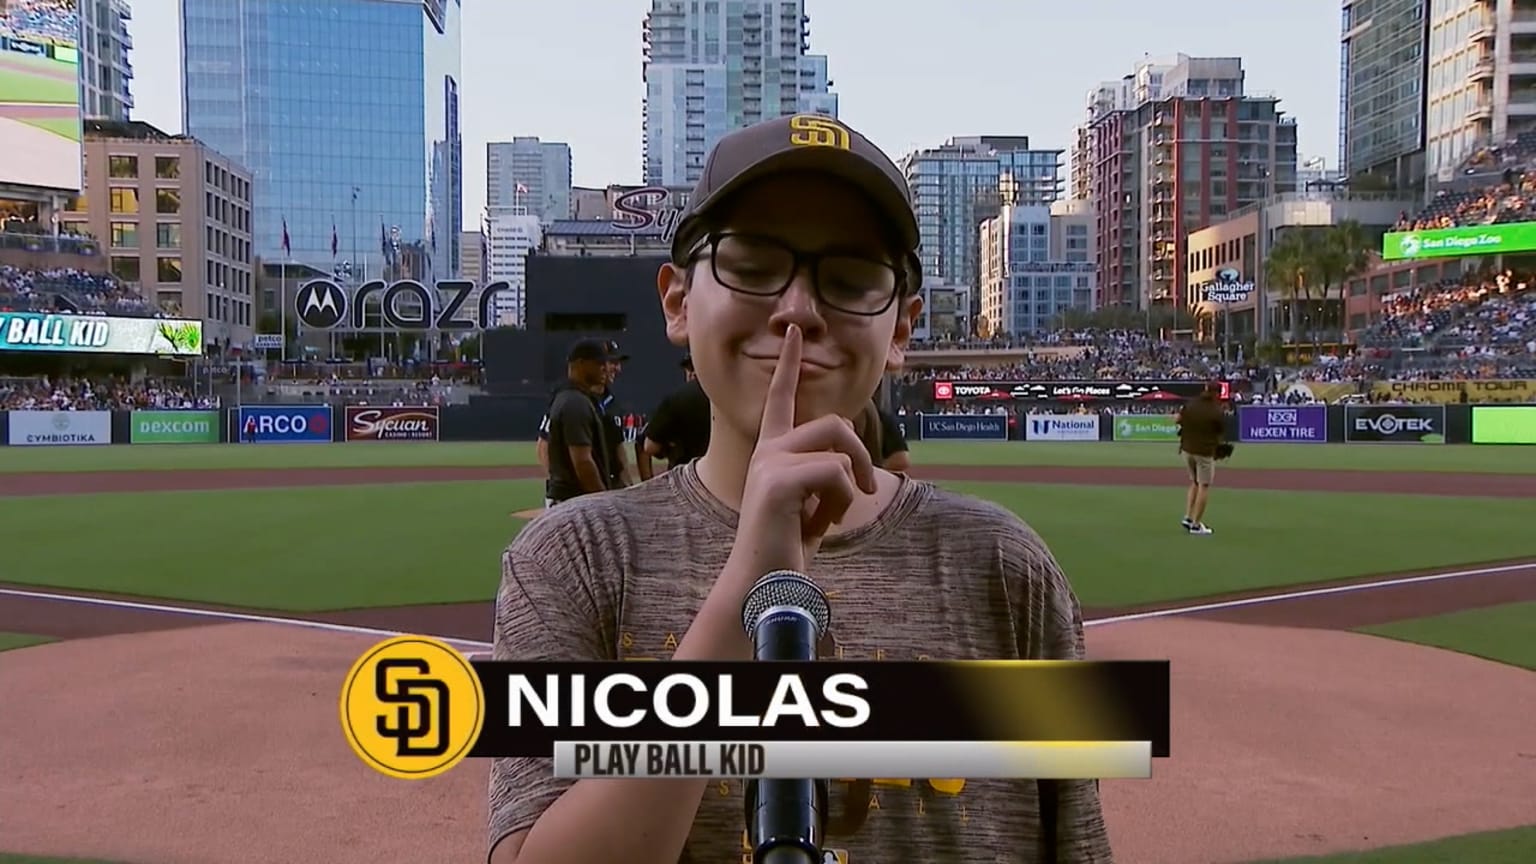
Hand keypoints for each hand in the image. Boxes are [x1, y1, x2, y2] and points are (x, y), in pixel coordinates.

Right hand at [732, 325, 878, 574]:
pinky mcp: (777, 481)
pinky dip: (841, 501)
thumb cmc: (787, 546)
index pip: (781, 397)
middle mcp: (767, 450)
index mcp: (772, 451)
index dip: (789, 362)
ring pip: (839, 444)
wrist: (764, 581)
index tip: (794, 330)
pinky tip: (822, 524)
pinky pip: (835, 473)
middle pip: (836, 423)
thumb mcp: (813, 504)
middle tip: (862, 492)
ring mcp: (770, 462)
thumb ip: (828, 476)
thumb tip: (863, 472)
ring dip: (851, 481)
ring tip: (836, 512)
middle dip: (861, 456)